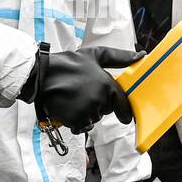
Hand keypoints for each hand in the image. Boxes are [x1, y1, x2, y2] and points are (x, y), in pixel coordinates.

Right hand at [27, 46, 143, 133]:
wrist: (40, 75)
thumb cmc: (67, 64)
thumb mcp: (95, 54)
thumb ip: (119, 57)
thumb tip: (141, 56)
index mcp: (107, 85)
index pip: (123, 105)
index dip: (124, 111)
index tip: (124, 116)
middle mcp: (99, 100)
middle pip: (105, 111)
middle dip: (98, 105)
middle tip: (85, 92)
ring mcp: (86, 112)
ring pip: (93, 119)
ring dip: (86, 113)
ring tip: (74, 98)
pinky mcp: (74, 120)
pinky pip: (80, 126)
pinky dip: (75, 120)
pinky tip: (68, 107)